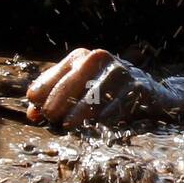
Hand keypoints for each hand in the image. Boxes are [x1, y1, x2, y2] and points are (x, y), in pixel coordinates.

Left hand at [24, 48, 183, 128]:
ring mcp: (120, 71)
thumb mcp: (80, 94)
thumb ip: (55, 100)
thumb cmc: (108, 95)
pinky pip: (119, 102)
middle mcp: (101, 59)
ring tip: (68, 124)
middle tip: (50, 115)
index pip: (58, 72)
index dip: (43, 88)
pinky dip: (106, 115)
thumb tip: (31, 113)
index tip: (33, 104)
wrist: (151, 95)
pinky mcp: (138, 87)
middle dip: (60, 98)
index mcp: (84, 58)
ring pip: (96, 91)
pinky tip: (97, 125)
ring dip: (80, 110)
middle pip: (75, 78)